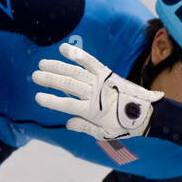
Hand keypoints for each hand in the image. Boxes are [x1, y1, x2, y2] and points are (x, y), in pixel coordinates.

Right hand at [33, 43, 162, 139]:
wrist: (146, 113)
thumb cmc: (123, 125)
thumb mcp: (105, 133)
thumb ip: (86, 127)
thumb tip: (68, 123)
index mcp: (94, 111)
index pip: (69, 105)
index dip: (53, 101)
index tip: (38, 98)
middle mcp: (96, 94)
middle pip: (69, 85)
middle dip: (51, 80)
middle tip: (35, 76)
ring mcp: (101, 82)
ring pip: (75, 72)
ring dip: (58, 67)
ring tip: (42, 64)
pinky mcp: (107, 74)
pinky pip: (90, 62)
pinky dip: (78, 55)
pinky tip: (64, 49)